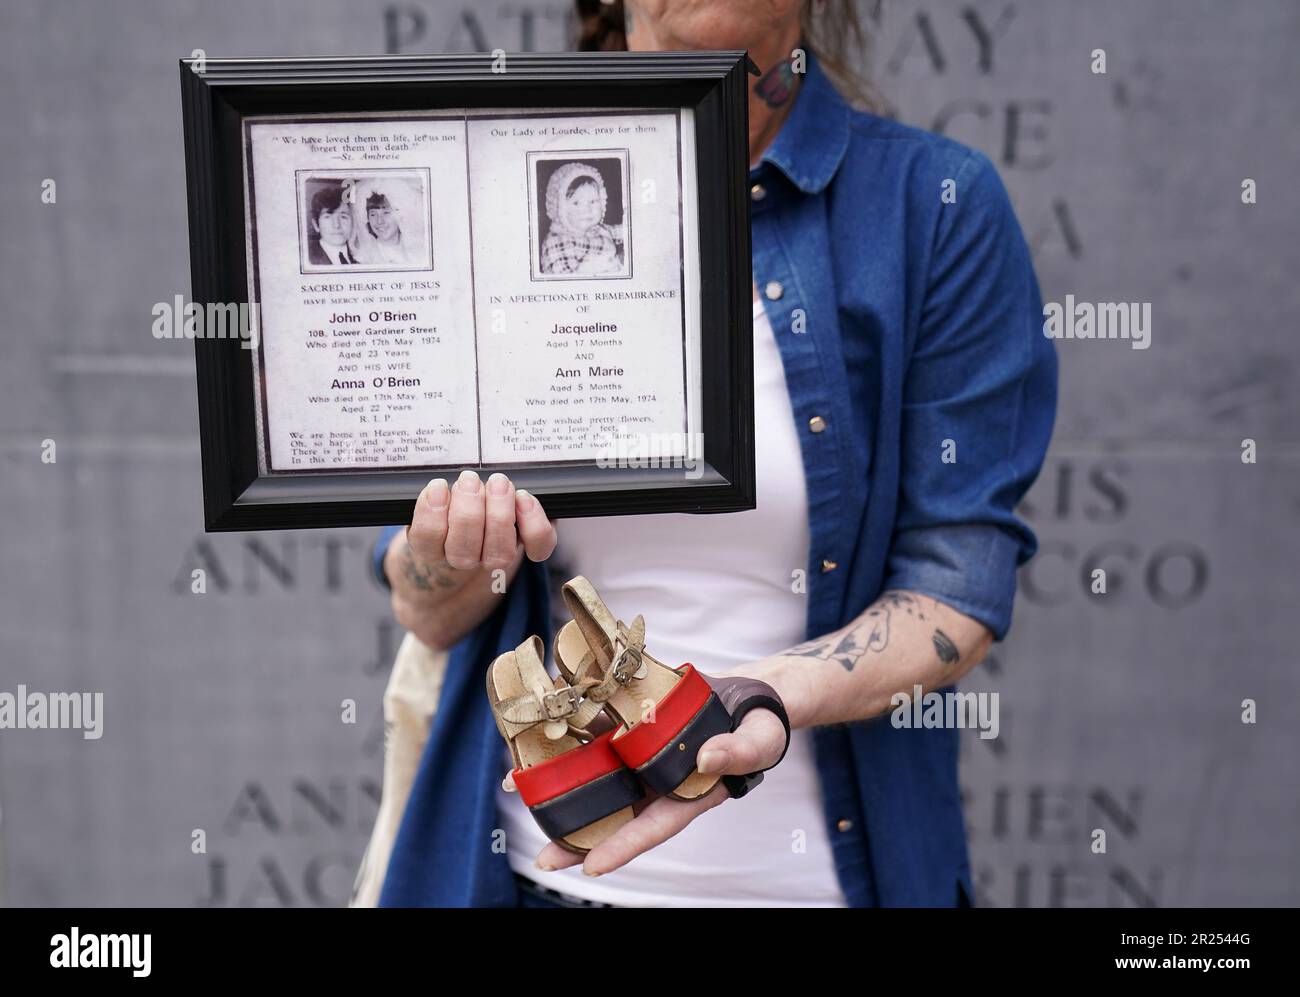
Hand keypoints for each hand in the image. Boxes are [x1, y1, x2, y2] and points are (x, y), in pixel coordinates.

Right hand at [386, 470, 555, 649]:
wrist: (485, 528)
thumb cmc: (457, 507)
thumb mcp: (437, 498)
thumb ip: (436, 493)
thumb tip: (440, 487)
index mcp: (432, 547)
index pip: (426, 540)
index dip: (431, 513)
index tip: (438, 486)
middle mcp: (464, 560)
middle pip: (463, 551)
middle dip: (468, 511)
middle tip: (469, 480)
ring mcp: (497, 559)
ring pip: (499, 552)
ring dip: (498, 514)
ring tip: (496, 483)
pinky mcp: (530, 549)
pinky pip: (538, 547)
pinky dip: (533, 523)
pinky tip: (524, 499)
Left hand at [527, 692, 788, 876]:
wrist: (748, 696)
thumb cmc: (760, 727)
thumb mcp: (760, 741)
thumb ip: (739, 752)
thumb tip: (706, 756)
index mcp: (688, 794)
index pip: (653, 828)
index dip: (624, 847)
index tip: (591, 867)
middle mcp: (657, 780)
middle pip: (613, 812)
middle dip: (578, 835)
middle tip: (544, 857)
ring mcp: (640, 755)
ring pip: (596, 772)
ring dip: (559, 780)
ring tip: (517, 790)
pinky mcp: (631, 724)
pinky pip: (597, 730)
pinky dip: (570, 732)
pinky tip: (538, 733)